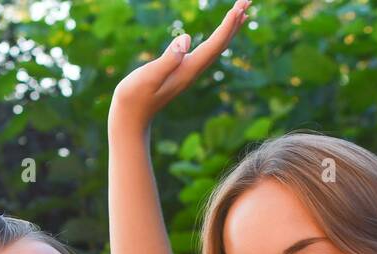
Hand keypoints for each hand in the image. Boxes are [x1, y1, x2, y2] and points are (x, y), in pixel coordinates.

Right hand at [108, 0, 251, 131]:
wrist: (130, 118)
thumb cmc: (134, 97)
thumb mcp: (149, 76)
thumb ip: (168, 59)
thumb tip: (186, 39)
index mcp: (187, 70)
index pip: (214, 45)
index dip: (227, 26)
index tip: (239, 7)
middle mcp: (193, 71)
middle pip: (221, 45)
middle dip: (235, 23)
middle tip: (247, 1)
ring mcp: (188, 72)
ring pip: (216, 48)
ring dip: (229, 29)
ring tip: (242, 13)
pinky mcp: (182, 72)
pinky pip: (207, 51)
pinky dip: (218, 38)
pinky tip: (219, 33)